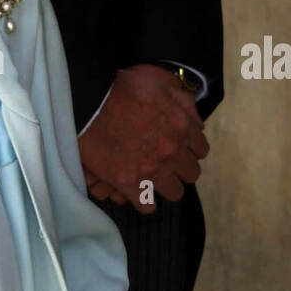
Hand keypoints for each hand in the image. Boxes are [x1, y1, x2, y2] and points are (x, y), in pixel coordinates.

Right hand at [79, 64, 209, 213]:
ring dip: (166, 187)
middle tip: (166, 166)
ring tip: (153, 182)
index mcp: (182, 127)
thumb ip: (184, 104)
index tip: (180, 150)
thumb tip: (196, 124)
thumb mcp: (162, 84)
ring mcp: (152, 170)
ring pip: (173, 193)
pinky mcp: (129, 183)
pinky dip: (145, 202)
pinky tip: (139, 196)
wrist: (90, 102)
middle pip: (190, 174)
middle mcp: (171, 151)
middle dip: (180, 169)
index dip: (189, 150)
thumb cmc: (122, 88)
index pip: (200, 150)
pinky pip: (147, 206)